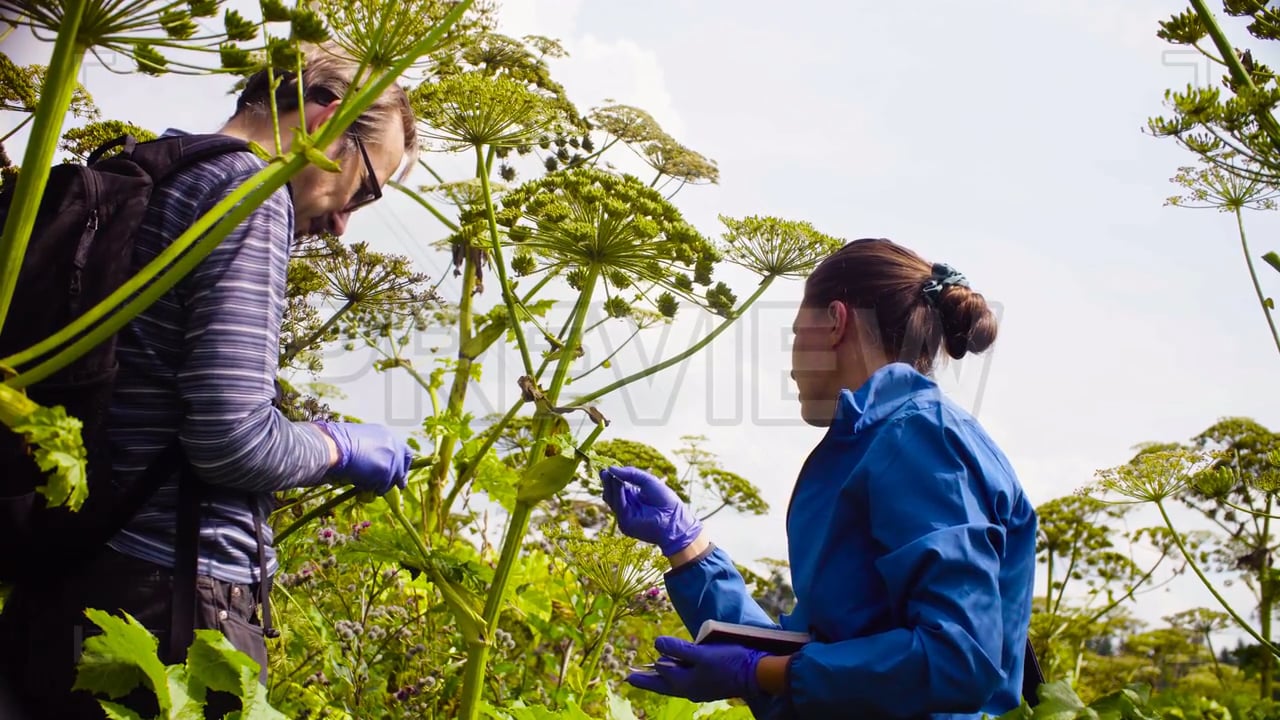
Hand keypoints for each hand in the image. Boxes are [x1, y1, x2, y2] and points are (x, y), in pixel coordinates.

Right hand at [314, 421, 411, 494]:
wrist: (330, 446)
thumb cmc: (335, 444)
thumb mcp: (358, 442)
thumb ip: (372, 451)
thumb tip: (374, 466)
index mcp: (385, 434)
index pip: (404, 451)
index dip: (403, 464)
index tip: (400, 474)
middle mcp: (392, 443)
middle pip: (402, 466)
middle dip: (398, 478)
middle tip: (398, 487)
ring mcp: (391, 456)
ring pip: (391, 480)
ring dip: (381, 486)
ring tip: (368, 487)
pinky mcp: (385, 470)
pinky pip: (381, 487)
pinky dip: (371, 490)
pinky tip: (361, 487)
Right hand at [601, 466, 702, 555]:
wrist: (675, 519)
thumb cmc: (666, 500)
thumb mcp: (648, 481)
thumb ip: (631, 474)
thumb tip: (610, 469)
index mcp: (633, 497)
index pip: (617, 488)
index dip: (612, 479)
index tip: (607, 469)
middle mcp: (627, 507)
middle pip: (611, 494)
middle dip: (608, 482)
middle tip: (604, 472)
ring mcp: (625, 516)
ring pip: (612, 500)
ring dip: (611, 486)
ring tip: (610, 475)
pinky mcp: (626, 523)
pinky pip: (618, 506)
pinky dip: (617, 494)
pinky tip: (618, 483)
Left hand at [627, 636, 767, 701]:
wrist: (757, 673)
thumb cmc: (730, 662)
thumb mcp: (703, 654)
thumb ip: (679, 651)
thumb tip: (657, 645)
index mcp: (686, 684)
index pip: (661, 674)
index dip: (647, 670)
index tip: (628, 675)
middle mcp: (691, 689)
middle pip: (663, 684)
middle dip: (647, 680)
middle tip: (629, 679)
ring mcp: (700, 687)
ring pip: (675, 682)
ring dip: (662, 675)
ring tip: (649, 672)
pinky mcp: (709, 682)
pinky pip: (686, 679)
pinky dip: (676, 673)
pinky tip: (676, 668)